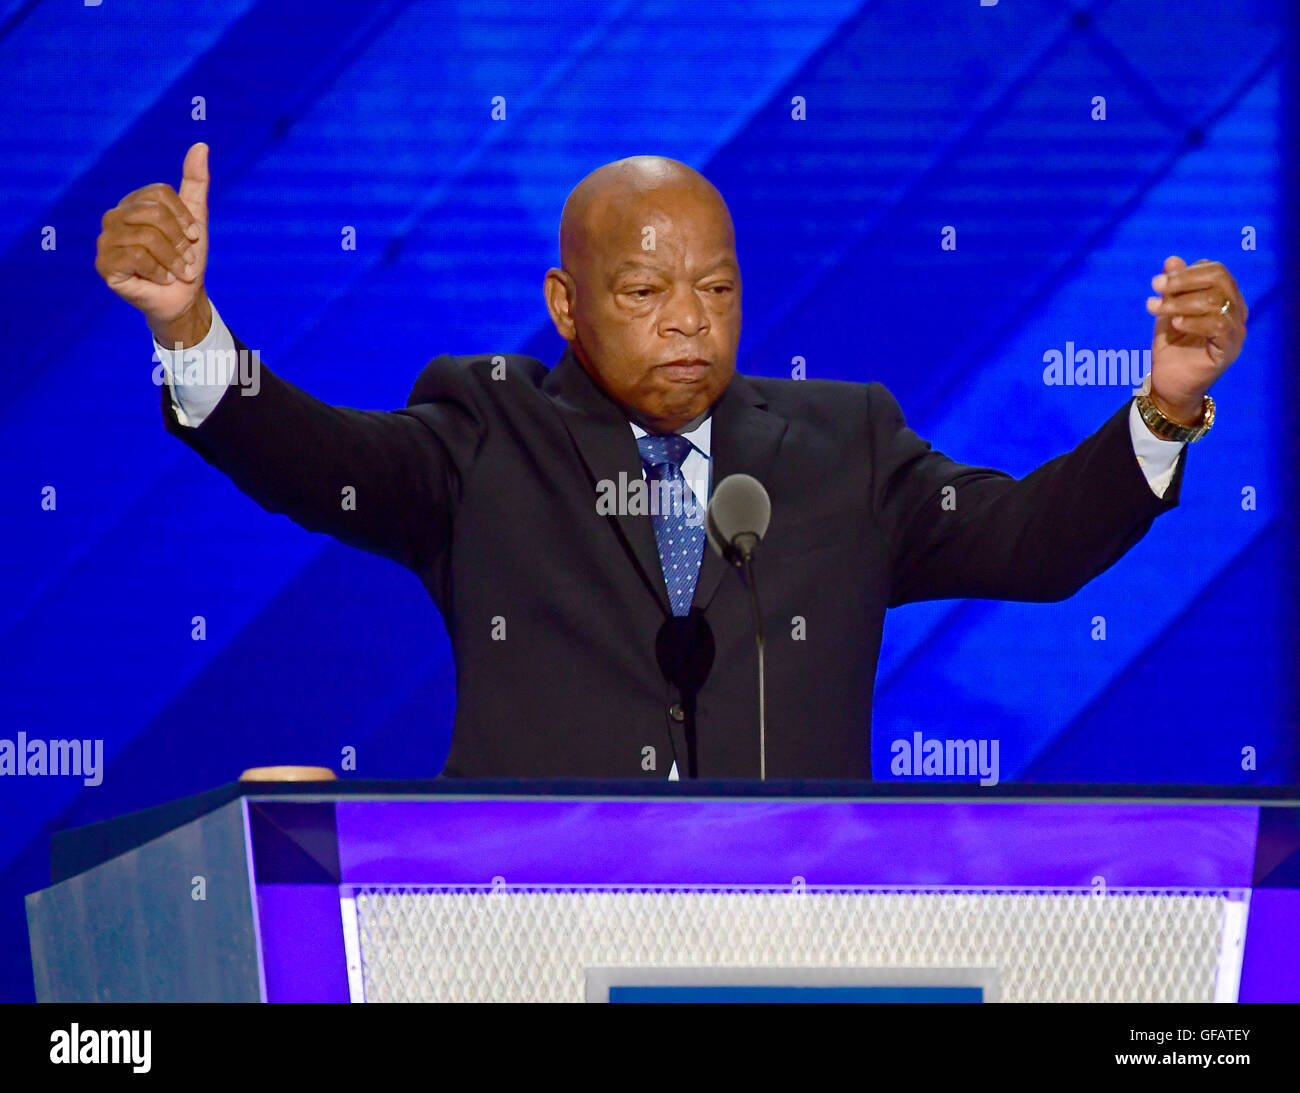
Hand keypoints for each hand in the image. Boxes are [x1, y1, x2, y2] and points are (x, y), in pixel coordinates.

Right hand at [95, 142, 210, 346]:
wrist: (183, 298)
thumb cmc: (187, 259)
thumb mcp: (197, 219)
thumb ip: (196, 182)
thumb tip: (201, 145)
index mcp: (134, 203)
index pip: (160, 193)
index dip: (184, 217)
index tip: (193, 237)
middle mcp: (115, 217)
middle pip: (154, 214)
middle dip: (179, 241)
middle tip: (187, 259)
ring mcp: (106, 240)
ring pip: (146, 237)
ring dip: (173, 259)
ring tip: (178, 271)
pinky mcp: (104, 264)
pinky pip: (135, 256)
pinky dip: (159, 270)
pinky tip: (164, 279)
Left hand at [1144, 255, 1246, 424]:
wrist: (1169, 384)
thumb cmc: (1171, 347)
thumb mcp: (1167, 312)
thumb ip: (1172, 288)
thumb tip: (1172, 259)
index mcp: (1224, 298)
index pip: (1215, 270)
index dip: (1186, 271)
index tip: (1159, 281)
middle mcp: (1235, 311)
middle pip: (1219, 279)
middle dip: (1184, 280)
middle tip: (1156, 286)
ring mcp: (1235, 330)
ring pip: (1216, 301)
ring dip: (1180, 301)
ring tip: (1155, 308)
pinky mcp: (1229, 349)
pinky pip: (1218, 326)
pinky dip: (1194, 320)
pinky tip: (1174, 323)